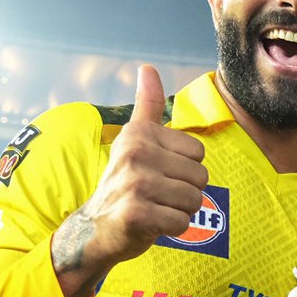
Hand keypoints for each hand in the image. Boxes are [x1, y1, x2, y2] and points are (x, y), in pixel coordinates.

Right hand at [51, 65, 208, 296]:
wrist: (95, 228)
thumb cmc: (124, 183)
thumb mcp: (133, 140)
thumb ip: (148, 106)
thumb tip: (147, 67)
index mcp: (140, 133)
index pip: (199, 152)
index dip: (185, 169)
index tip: (160, 174)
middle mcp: (136, 153)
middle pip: (201, 177)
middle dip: (185, 192)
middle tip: (158, 196)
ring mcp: (135, 184)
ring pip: (194, 200)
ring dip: (180, 211)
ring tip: (156, 208)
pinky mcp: (137, 214)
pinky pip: (182, 222)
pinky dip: (173, 229)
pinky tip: (152, 224)